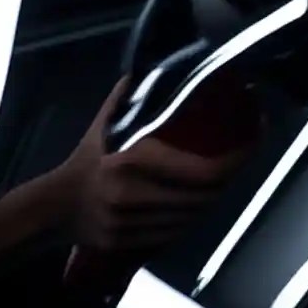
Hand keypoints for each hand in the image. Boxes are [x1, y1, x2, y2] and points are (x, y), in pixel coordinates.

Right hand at [54, 78, 242, 252]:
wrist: (54, 208)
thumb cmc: (87, 159)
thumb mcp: (106, 122)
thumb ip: (131, 94)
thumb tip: (155, 64)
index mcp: (135, 161)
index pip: (205, 171)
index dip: (237, 160)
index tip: (253, 141)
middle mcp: (136, 196)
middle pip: (206, 196)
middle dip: (230, 177)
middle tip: (240, 156)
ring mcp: (134, 224)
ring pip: (195, 216)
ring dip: (213, 198)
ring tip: (222, 177)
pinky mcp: (132, 244)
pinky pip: (178, 232)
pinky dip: (192, 216)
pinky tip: (196, 200)